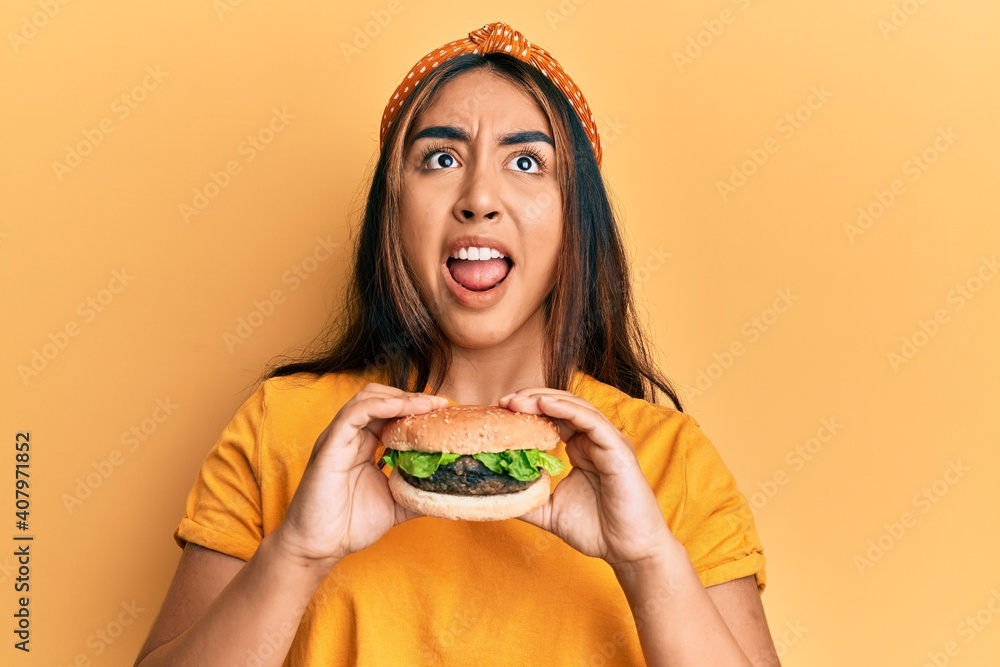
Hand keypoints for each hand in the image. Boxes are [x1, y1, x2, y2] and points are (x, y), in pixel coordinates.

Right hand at [274, 383, 449, 565]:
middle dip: (413, 396)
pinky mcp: (330, 445)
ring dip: (401, 397)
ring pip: (368, 398)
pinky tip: (402, 407)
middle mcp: (352, 436)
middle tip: (441, 405)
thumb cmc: (349, 526)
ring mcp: (339, 438)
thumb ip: (417, 492)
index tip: (446, 411)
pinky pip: (354, 414)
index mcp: (365, 446)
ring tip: (428, 404)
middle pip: (382, 398)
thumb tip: (448, 489)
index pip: (392, 413)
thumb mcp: (395, 505)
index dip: (419, 408)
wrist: (318, 548)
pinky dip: (380, 406)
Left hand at [498, 389, 677, 568]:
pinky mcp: (618, 449)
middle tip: (503, 402)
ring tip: (518, 401)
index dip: (527, 410)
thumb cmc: (598, 531)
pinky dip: (567, 409)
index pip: (553, 417)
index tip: (500, 411)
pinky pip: (592, 421)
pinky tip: (545, 404)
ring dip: (545, 399)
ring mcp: (608, 442)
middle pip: (562, 405)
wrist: (629, 552)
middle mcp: (594, 440)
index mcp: (581, 449)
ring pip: (576, 407)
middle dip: (531, 399)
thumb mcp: (549, 511)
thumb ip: (526, 499)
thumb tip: (493, 495)